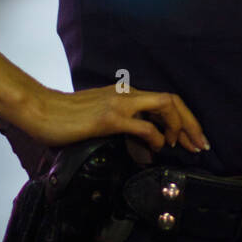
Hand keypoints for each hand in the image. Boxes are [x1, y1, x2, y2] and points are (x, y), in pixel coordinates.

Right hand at [22, 84, 209, 154]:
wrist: (40, 110)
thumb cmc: (65, 116)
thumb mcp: (99, 116)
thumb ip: (119, 123)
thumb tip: (137, 141)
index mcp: (125, 93)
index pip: (164, 100)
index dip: (183, 118)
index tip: (191, 138)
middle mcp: (127, 94)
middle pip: (172, 101)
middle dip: (191, 123)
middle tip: (200, 144)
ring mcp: (119, 104)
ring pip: (165, 106)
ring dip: (181, 127)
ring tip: (185, 146)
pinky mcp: (110, 118)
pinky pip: (144, 126)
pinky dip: (156, 137)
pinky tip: (158, 148)